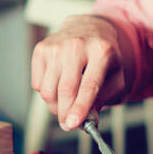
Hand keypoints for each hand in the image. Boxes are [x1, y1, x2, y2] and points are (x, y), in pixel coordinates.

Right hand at [29, 14, 127, 129]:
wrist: (89, 29)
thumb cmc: (103, 57)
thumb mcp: (115, 78)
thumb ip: (104, 100)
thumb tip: (88, 120)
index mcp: (101, 51)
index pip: (89, 85)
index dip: (80, 108)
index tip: (73, 124)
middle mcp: (77, 45)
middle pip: (65, 90)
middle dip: (66, 113)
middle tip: (69, 124)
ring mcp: (56, 45)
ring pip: (47, 91)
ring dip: (55, 106)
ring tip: (67, 101)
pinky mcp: (41, 49)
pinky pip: (37, 85)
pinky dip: (47, 93)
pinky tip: (58, 84)